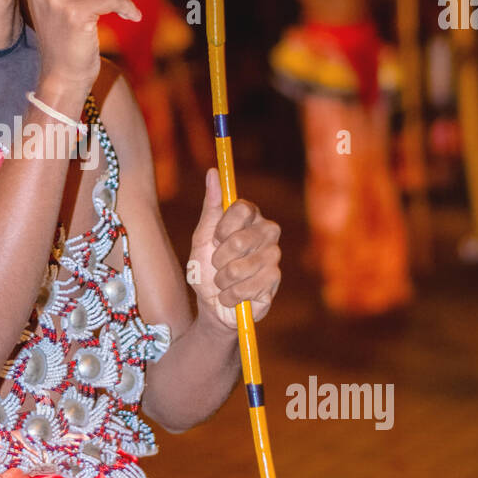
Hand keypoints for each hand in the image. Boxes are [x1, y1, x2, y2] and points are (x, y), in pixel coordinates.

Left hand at [187, 168, 281, 332]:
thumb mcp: (202, 237)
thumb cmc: (206, 268)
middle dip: (220, 257)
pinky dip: (232, 294)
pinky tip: (232, 296)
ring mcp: (273, 256)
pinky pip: (250, 286)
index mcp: (249, 217)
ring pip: (243, 266)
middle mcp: (266, 232)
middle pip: (243, 238)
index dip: (225, 226)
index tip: (214, 239)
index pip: (244, 207)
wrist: (212, 305)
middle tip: (217, 265)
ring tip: (222, 282)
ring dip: (222, 279)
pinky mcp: (275, 280)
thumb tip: (213, 172)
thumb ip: (211, 206)